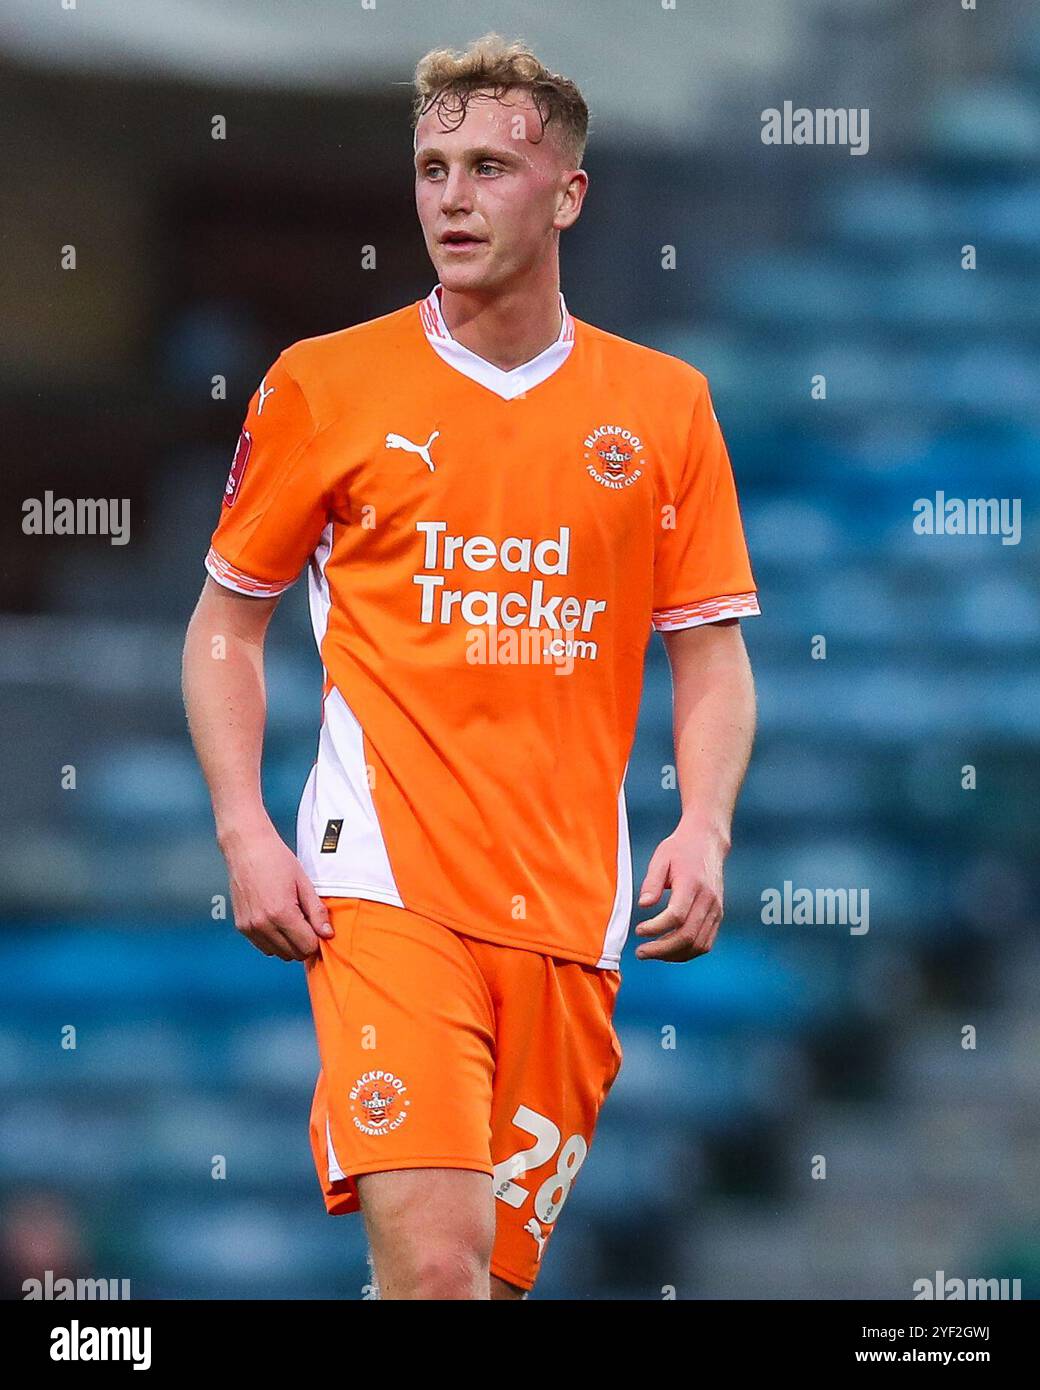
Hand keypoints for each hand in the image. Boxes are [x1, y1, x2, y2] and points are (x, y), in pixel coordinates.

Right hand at [221, 820, 333, 960]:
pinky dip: (274, 940)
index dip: (316, 938)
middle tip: (306, 922)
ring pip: (278, 953)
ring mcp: (250, 927)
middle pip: (293, 954)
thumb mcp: (303, 883)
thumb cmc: (276, 860)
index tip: (317, 927)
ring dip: (288, 944)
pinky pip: (263, 946)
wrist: (247, 848)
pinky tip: (277, 921)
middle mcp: (263, 924)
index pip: (306, 946)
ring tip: (291, 920)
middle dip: (304, 943)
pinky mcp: (241, 926)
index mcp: (281, 913)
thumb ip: (316, 911)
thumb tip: (327, 934)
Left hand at [634, 819, 726, 961]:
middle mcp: (708, 900)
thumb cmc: (681, 849)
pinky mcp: (718, 915)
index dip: (656, 928)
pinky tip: (670, 951)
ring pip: (698, 944)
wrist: (708, 841)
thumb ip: (652, 882)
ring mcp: (716, 909)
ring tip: (653, 953)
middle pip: (688, 936)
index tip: (638, 931)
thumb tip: (643, 905)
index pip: (676, 916)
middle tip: (641, 952)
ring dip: (674, 955)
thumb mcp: (661, 858)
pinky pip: (706, 943)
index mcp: (692, 884)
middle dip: (662, 950)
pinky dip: (688, 953)